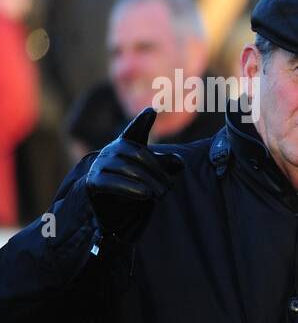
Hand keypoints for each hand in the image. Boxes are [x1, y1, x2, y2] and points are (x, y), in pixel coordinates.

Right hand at [86, 108, 184, 241]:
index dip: (142, 121)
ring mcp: (100, 165)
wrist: (114, 212)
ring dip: (148, 182)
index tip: (152, 110)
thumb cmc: (136, 187)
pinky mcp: (93, 182)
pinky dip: (131, 188)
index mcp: (127, 144)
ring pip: (127, 169)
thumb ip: (168, 165)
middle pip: (139, 154)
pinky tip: (146, 194)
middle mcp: (111, 151)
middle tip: (170, 187)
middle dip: (157, 171)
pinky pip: (112, 183)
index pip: (135, 131)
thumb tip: (179, 162)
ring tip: (161, 194)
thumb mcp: (155, 175)